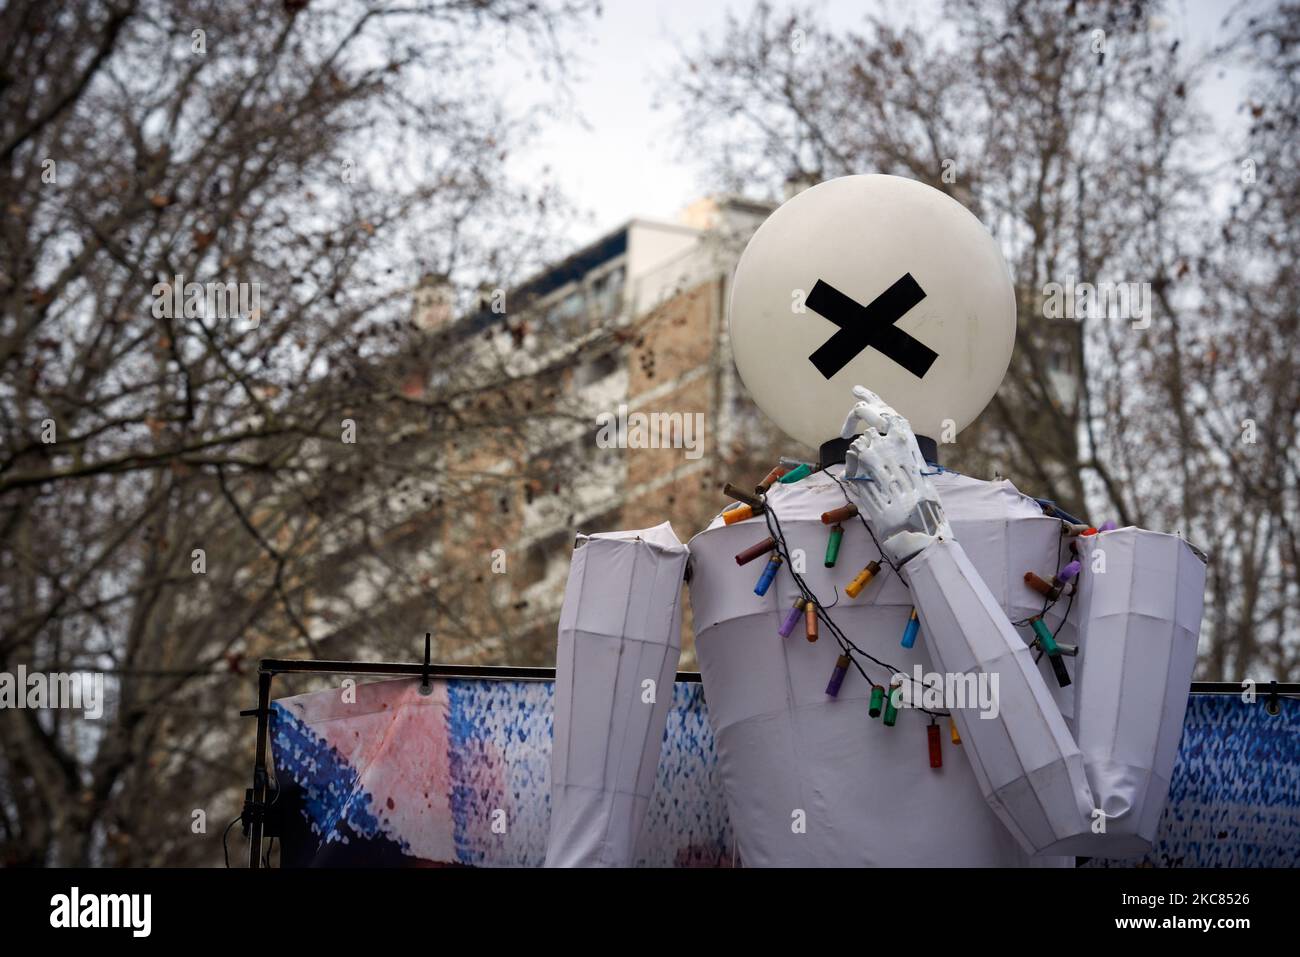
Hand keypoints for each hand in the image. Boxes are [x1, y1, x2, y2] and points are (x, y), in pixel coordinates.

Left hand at [840, 386, 951, 564]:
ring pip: (857, 442)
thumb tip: (871, 441)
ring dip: (856, 459)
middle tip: (845, 428)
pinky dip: (852, 470)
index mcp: (909, 435)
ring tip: (869, 480)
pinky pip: (850, 459)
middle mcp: (895, 434)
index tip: (856, 390)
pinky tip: (863, 484)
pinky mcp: (865, 461)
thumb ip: (894, 451)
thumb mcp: (912, 468)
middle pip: (865, 411)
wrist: (916, 521)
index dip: (870, 396)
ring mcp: (878, 445)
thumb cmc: (918, 500)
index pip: (886, 407)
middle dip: (854, 416)